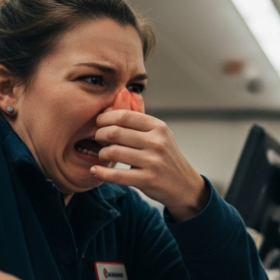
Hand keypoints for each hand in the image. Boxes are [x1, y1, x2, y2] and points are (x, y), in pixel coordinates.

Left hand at [89, 110, 208, 221]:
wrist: (185, 185)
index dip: (105, 118)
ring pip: (113, 152)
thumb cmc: (166, 157)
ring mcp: (153, 161)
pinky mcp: (148, 180)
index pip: (124, 116)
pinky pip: (116, 175)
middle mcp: (157, 142)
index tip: (99, 123)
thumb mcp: (159, 134)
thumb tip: (121, 94)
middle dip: (100, 135)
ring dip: (101, 153)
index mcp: (158, 127)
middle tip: (97, 139)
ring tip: (102, 155)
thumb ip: (140, 119)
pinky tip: (95, 171)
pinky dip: (101, 172)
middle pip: (115, 133)